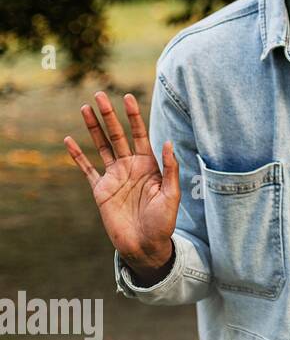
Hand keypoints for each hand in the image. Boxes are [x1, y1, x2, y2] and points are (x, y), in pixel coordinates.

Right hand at [64, 91, 179, 272]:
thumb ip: (170, 169)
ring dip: (93, 128)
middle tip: (100, 94)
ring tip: (85, 108)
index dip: (133, 116)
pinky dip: (77, 156)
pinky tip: (69, 141)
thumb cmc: (163, 222)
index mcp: (149, 165)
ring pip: (101, 146)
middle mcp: (130, 167)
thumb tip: (168, 142)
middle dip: (109, 115)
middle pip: (117, 135)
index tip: (128, 97)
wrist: (146, 246)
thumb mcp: (171, 195)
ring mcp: (114, 177)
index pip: (140, 134)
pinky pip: (86, 169)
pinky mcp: (100, 190)